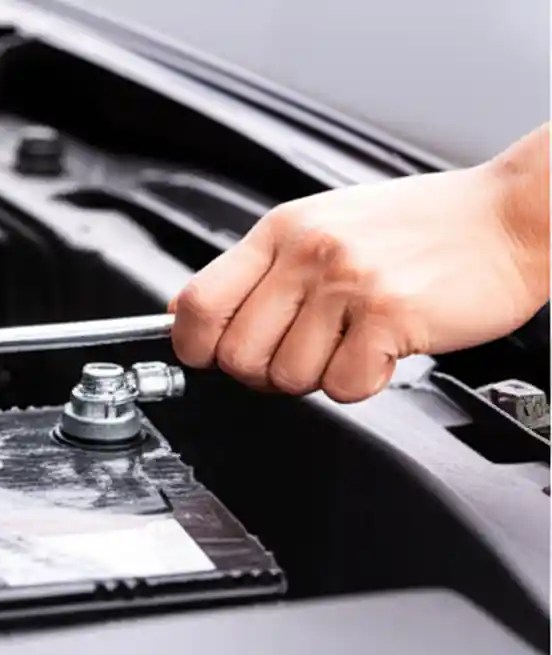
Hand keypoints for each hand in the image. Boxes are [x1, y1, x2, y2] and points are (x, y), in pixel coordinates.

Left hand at [169, 126, 548, 402]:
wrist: (512, 217)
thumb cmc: (423, 226)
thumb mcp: (324, 225)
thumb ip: (263, 268)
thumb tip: (194, 313)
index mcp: (282, 231)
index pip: (198, 303)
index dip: (195, 345)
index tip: (207, 356)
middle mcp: (308, 252)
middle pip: (237, 355)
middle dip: (265, 372)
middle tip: (302, 356)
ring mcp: (348, 283)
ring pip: (289, 378)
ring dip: (320, 376)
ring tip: (352, 343)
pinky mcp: (390, 315)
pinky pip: (345, 386)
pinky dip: (365, 381)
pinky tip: (383, 349)